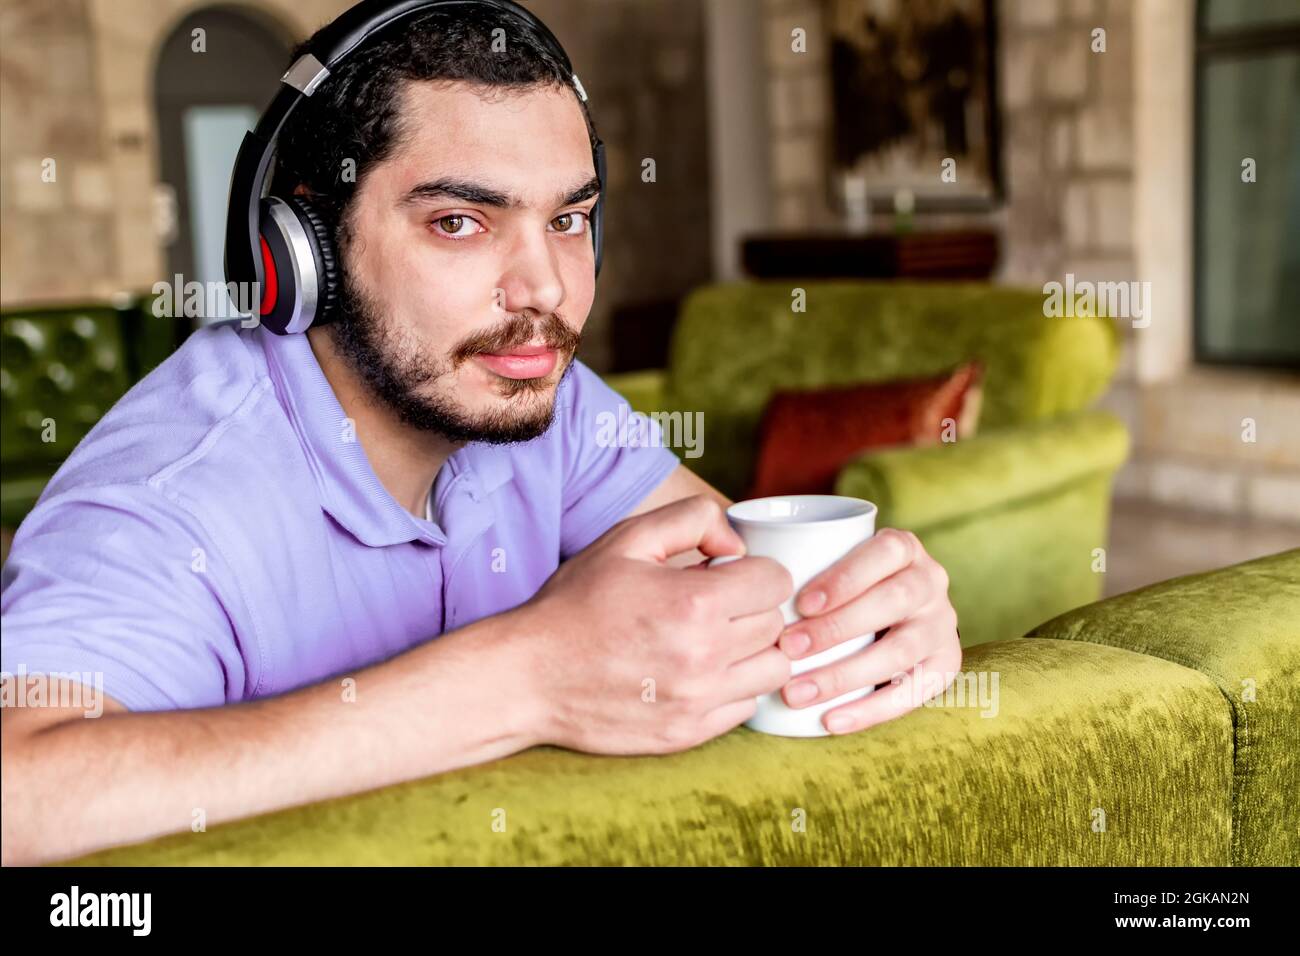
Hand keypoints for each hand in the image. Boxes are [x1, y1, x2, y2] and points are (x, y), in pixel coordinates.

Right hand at [517, 495, 793, 754]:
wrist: (530, 675)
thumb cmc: (577, 602)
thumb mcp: (627, 539)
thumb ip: (693, 519)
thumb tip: (738, 545)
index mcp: (695, 604)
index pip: (776, 582)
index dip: (756, 571)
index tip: (730, 575)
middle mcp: (705, 657)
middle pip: (777, 625)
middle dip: (753, 607)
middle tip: (716, 606)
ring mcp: (699, 701)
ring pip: (774, 670)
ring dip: (754, 651)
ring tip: (717, 640)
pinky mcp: (689, 733)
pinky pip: (746, 706)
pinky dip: (734, 688)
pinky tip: (700, 673)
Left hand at [775, 528, 960, 733]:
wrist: (894, 616)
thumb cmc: (840, 585)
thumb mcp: (829, 559)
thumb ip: (795, 558)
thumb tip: (727, 563)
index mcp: (904, 548)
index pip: (884, 553)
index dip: (846, 577)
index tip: (801, 603)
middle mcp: (931, 582)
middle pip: (893, 600)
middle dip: (837, 627)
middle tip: (787, 649)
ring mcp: (942, 625)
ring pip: (901, 650)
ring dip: (846, 674)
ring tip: (797, 693)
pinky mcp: (944, 665)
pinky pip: (914, 693)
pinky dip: (870, 710)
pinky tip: (831, 721)